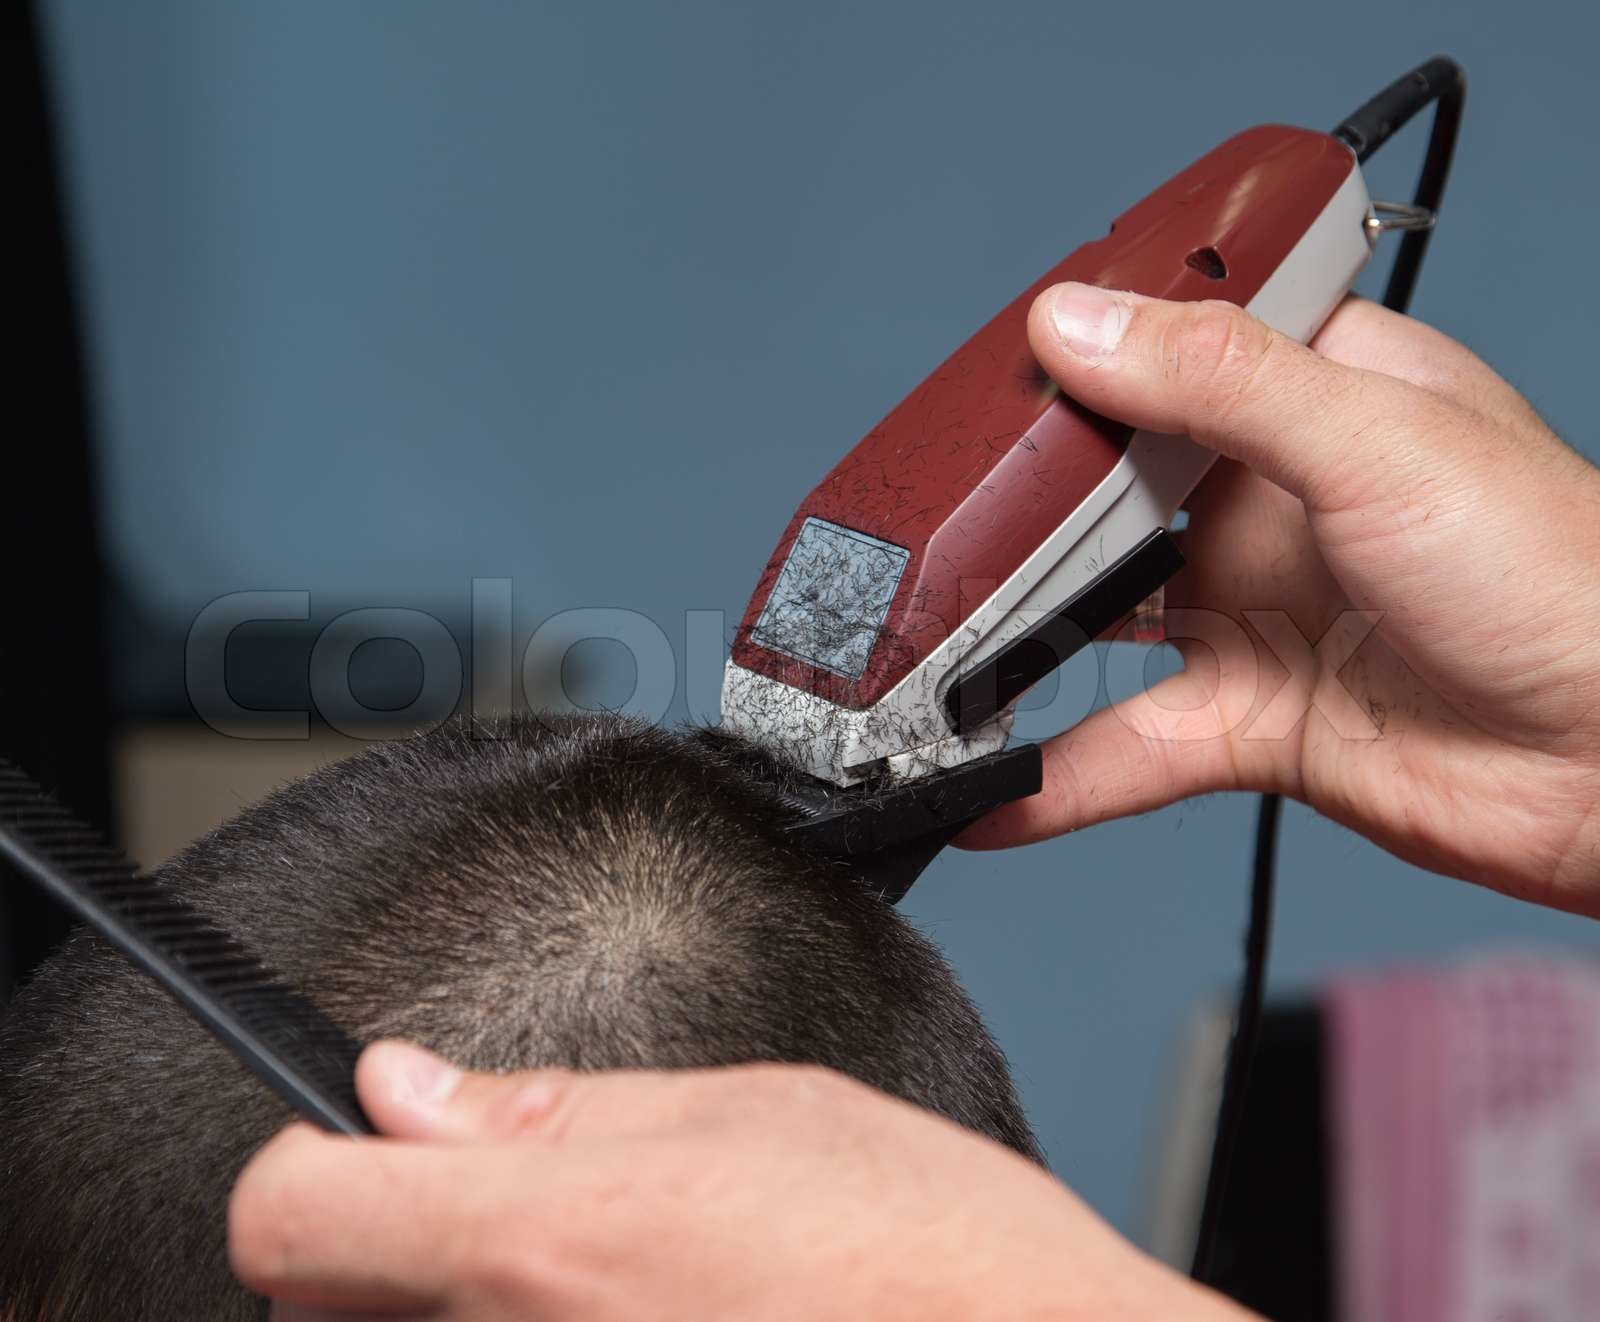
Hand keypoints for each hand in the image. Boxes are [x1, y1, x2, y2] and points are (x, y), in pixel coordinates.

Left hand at [232, 1041, 1248, 1319]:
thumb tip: (414, 1088)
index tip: (365, 1147)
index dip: (316, 1161)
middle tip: (527, 1217)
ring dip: (475, 1309)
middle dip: (398, 1245)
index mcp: (547, 1244)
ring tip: (619, 1284)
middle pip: (329, 1303)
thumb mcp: (759, 1111)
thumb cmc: (938, 1263)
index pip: (292, 1210)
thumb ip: (561, 1106)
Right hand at [961, 283, 1599, 914]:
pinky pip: (1130, 747)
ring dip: (1020, 644)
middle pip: (1110, 492)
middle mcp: (1272, 502)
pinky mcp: (1251, 721)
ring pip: (1101, 620)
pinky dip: (1060, 780)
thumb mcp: (1378, 443)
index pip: (1165, 356)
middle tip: (929, 534)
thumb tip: (1078, 326)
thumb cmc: (1558, 579)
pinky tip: (992, 797)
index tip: (983, 389)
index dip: (1073, 366)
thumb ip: (1218, 382)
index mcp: (1315, 399)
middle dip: (1023, 514)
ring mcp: (1255, 613)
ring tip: (931, 659)